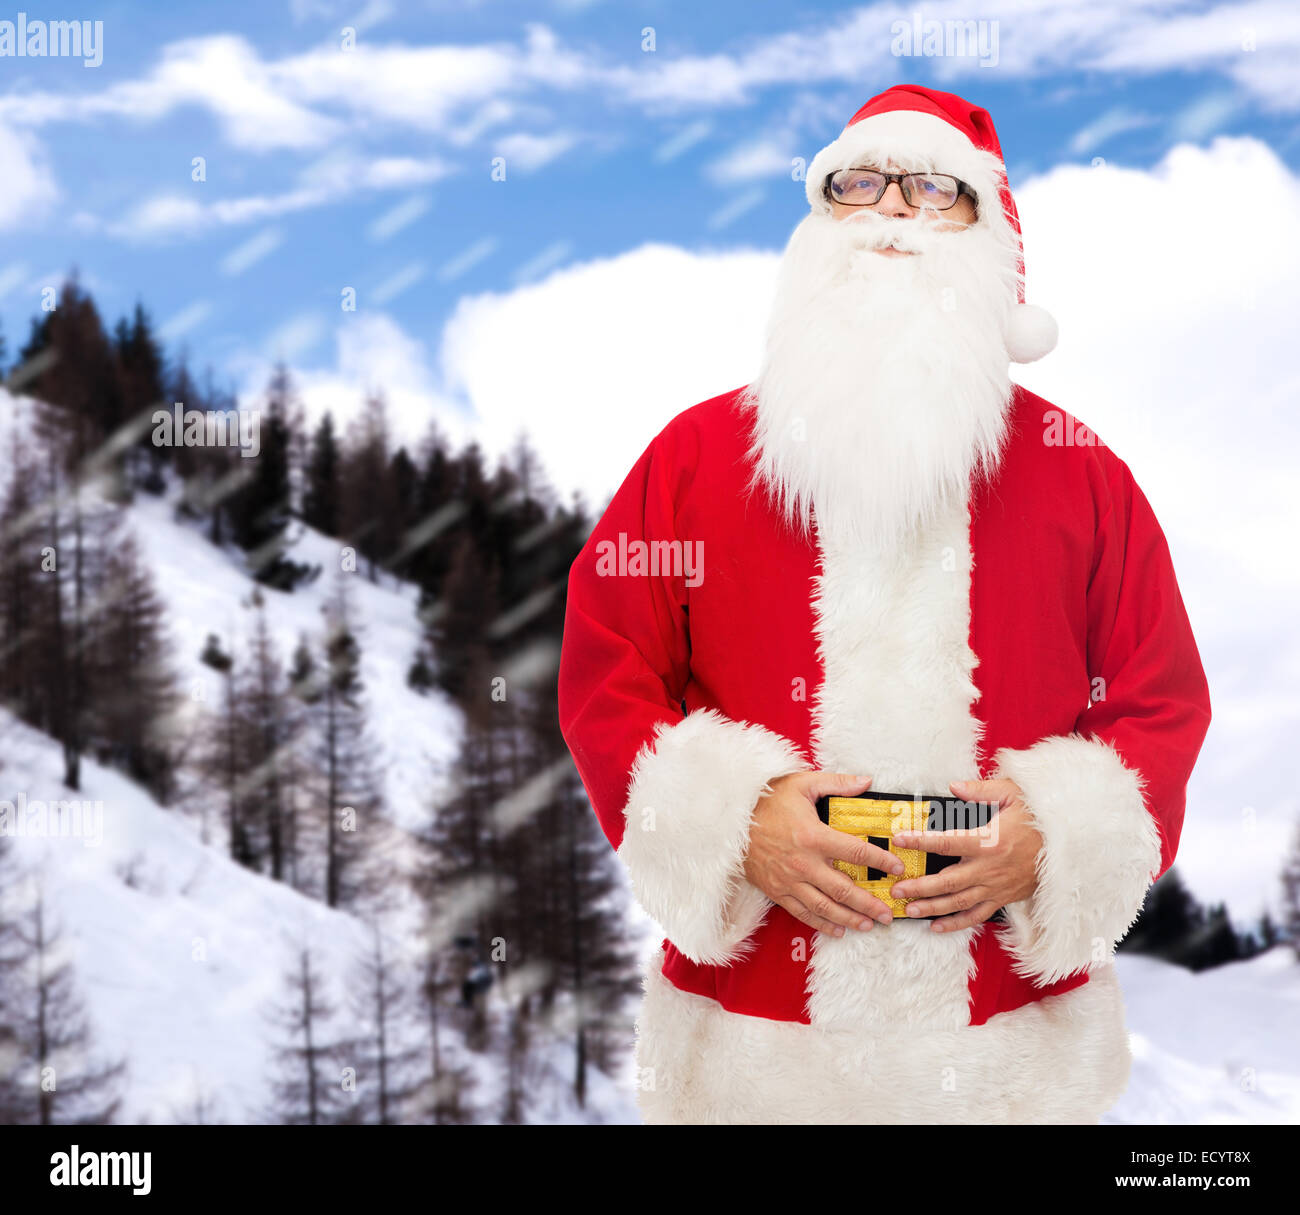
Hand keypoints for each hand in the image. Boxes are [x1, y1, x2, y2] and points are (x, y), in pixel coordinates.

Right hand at [743, 771, 901, 937]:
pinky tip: (838, 929)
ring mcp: (789, 880)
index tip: (897, 868)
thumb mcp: (802, 784)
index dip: (880, 861)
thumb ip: (837, 783)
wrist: (730, 820)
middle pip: (844, 890)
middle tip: (888, 914)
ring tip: (869, 925)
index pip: (856, 852)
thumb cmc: (768, 800)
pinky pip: (802, 913)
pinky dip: (822, 924)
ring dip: (850, 919)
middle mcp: (803, 863)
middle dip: (870, 904)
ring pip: (825, 908)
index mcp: (813, 836)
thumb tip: (867, 782)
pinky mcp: (776, 890)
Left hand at [890, 778, 1041, 932]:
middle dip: (918, 886)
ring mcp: (996, 887)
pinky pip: (977, 916)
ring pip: (958, 902)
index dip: (920, 841)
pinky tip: (937, 926)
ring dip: (932, 908)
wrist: (1070, 843)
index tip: (899, 839)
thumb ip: (980, 791)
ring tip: (908, 910)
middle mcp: (990, 868)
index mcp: (989, 841)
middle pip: (947, 882)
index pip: (946, 843)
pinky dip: (957, 923)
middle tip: (895, 888)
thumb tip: (953, 787)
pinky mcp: (1003, 898)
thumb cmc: (1039, 816)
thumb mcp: (1012, 794)